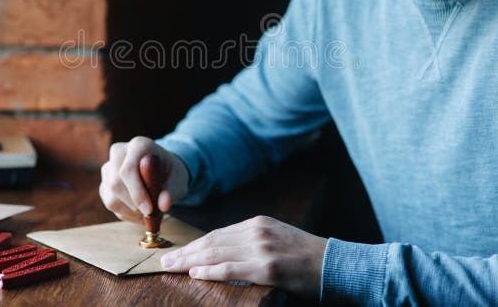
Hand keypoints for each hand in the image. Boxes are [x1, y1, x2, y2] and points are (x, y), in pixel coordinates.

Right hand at [99, 136, 189, 222]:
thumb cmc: (170, 172)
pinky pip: (110, 203)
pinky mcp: (105, 182)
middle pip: (116, 184)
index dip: (136, 192)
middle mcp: (119, 152)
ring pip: (111, 197)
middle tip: (152, 214)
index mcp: (139, 145)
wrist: (162, 170)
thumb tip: (163, 205)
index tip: (149, 209)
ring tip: (149, 213)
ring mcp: (108, 167)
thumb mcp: (179, 179)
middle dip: (134, 205)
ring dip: (130, 211)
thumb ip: (172, 191)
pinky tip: (139, 212)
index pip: (128, 169)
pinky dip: (126, 213)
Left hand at [160, 215, 327, 298]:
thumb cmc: (306, 256)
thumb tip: (224, 252)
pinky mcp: (267, 268)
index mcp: (258, 223)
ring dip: (189, 261)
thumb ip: (252, 241)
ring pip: (216, 253)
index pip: (217, 234)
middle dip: (185, 252)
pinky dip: (210, 271)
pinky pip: (231, 269)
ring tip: (170, 267)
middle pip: (212, 242)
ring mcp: (261, 249)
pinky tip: (194, 274)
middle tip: (163, 260)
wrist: (334, 264)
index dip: (195, 244)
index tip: (177, 252)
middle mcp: (256, 231)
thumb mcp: (277, 238)